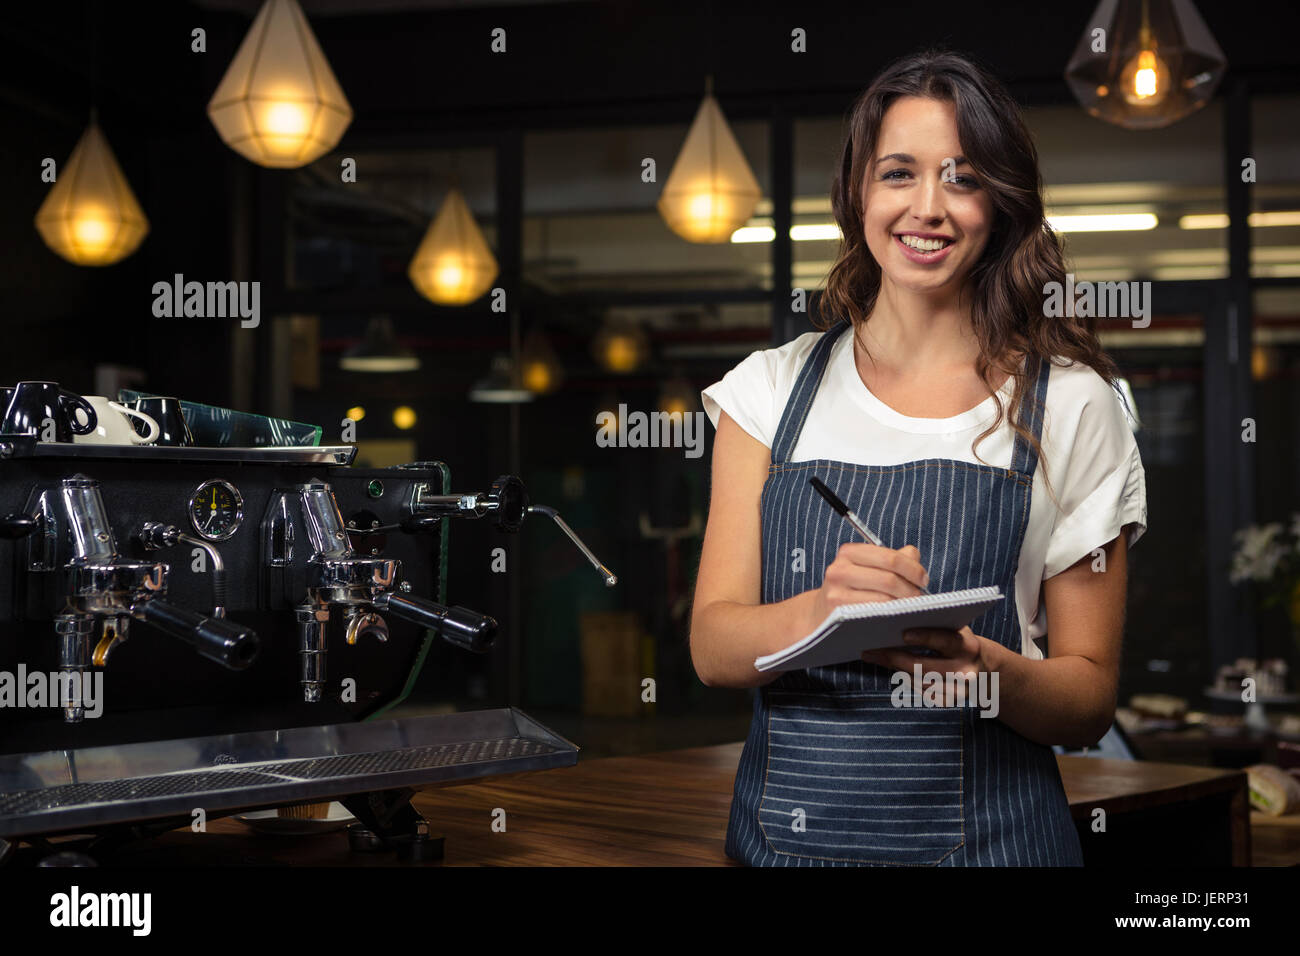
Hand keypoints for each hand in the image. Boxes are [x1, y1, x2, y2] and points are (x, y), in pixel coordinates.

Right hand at [807, 542, 928, 631]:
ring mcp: (836, 593)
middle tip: (920, 598)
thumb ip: (894, 558)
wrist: (821, 613)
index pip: (890, 557)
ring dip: (904, 605)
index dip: (913, 569)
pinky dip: (891, 617)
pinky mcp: (838, 614)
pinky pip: (874, 615)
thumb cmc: (853, 588)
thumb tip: (913, 556)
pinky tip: (897, 617)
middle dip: (912, 590)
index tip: (923, 579)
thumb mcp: (868, 567)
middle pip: (889, 579)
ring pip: (884, 600)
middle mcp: (839, 570)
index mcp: (849, 552)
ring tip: (911, 608)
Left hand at [860, 626, 996, 706]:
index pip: (946, 641)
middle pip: (925, 667)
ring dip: (894, 669)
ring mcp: (958, 690)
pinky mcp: (948, 702)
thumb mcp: (955, 630)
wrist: (985, 671)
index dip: (925, 637)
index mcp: (968, 647)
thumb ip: (934, 624)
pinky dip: (904, 678)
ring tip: (873, 656)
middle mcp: (965, 671)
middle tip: (869, 650)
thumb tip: (897, 616)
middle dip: (895, 658)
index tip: (903, 634)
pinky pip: (919, 691)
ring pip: (918, 681)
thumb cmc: (959, 643)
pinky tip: (891, 668)